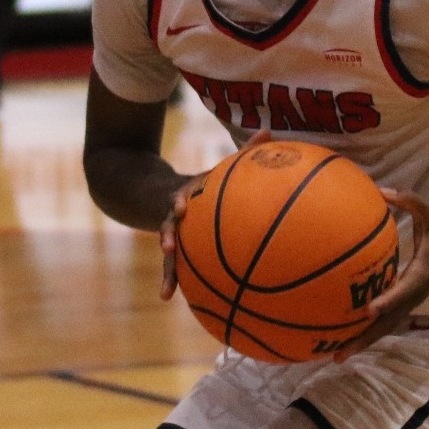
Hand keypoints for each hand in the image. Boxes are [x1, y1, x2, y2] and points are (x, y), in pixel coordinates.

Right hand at [160, 128, 274, 299]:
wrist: (160, 194)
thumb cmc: (202, 183)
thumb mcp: (217, 168)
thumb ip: (242, 152)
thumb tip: (269, 130)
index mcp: (186, 194)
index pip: (180, 195)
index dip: (179, 200)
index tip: (181, 206)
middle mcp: (173, 215)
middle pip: (167, 224)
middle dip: (166, 233)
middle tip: (167, 245)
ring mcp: (170, 233)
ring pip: (168, 251)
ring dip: (168, 268)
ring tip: (169, 288)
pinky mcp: (173, 250)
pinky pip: (172, 267)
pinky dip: (169, 281)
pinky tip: (166, 298)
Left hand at [336, 189, 428, 359]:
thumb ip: (408, 201)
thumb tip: (382, 189)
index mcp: (421, 275)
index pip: (403, 290)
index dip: (387, 301)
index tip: (368, 309)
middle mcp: (414, 294)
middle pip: (388, 323)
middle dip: (365, 338)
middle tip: (340, 353)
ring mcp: (410, 302)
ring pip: (385, 328)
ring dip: (363, 342)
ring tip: (337, 356)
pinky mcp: (406, 302)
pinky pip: (385, 321)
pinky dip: (368, 332)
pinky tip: (347, 338)